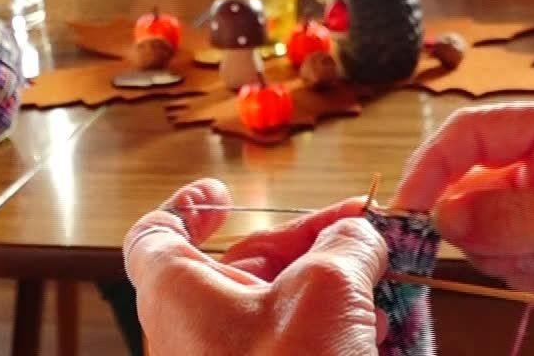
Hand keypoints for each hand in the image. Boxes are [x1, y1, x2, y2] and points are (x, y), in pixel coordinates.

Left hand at [125, 179, 385, 355]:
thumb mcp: (328, 291)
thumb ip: (345, 247)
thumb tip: (362, 233)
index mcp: (176, 294)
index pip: (155, 236)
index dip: (186, 208)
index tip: (222, 195)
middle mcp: (188, 333)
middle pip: (238, 268)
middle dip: (303, 245)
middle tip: (357, 229)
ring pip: (271, 312)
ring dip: (326, 288)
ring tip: (378, 281)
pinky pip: (284, 352)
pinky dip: (325, 331)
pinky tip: (375, 331)